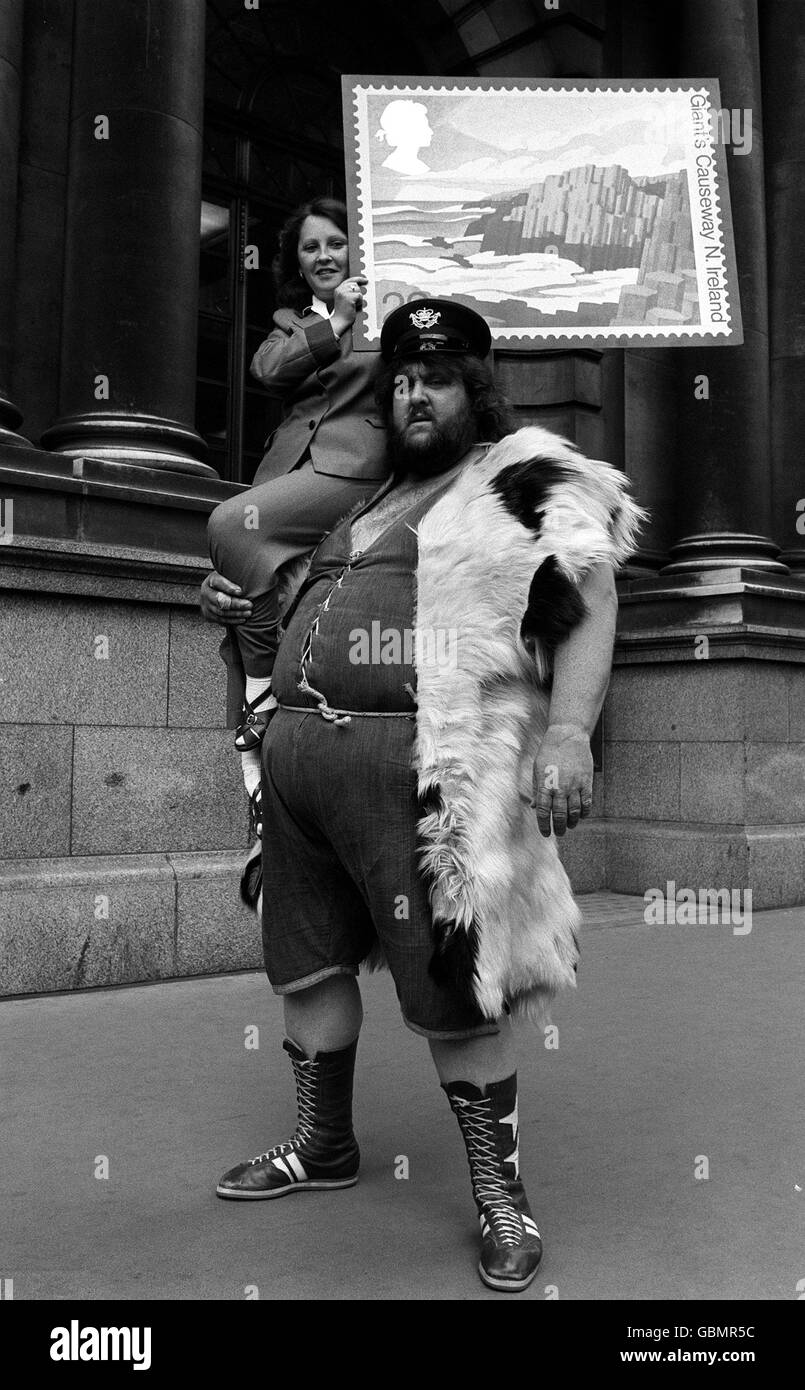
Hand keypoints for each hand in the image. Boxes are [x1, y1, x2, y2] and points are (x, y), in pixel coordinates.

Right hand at [199, 570, 252, 625]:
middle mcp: (205, 592)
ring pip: (220, 612)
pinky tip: (242, 619)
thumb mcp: (229, 575)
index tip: (241, 591)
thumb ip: (234, 579)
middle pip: (219, 600)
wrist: (216, 590)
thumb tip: (241, 591)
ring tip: (248, 613)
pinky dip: (232, 620)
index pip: (218, 583)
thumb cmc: (228, 581)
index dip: (229, 588)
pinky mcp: (208, 615)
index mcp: (211, 580)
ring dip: (236, 614)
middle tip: (249, 605)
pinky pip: (220, 620)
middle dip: (235, 604)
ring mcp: (205, 605)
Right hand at [331, 275, 367, 335]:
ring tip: (353, 305)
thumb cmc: (344, 312)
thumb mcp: (345, 299)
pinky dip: (359, 302)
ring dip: (359, 298)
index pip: (350, 280)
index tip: (365, 280)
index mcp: (338, 289)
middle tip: (355, 302)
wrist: (340, 321)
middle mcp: (340, 289)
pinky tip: (354, 307)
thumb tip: (359, 285)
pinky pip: (360, 296)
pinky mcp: (349, 297)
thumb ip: (349, 292)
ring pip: (358, 290)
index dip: (359, 279)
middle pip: (355, 284)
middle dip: (358, 293)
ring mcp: (344, 293)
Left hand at [532, 723, 593, 837]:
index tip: (546, 833)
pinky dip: (584, 812)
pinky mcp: (586, 782)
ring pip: (574, 812)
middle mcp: (559, 787)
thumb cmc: (549, 752)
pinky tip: (581, 815)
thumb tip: (535, 807)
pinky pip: (587, 803)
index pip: (543, 812)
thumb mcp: (537, 769)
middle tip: (559, 833)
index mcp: (545, 785)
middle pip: (560, 815)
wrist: (568, 737)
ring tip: (570, 826)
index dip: (544, 826)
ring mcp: (574, 786)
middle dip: (559, 828)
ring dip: (572, 822)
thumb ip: (538, 790)